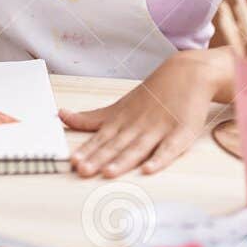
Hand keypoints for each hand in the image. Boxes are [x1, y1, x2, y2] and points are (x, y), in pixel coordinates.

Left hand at [60, 51, 224, 177]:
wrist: (187, 73)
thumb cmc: (150, 95)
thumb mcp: (118, 106)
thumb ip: (90, 118)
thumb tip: (60, 115)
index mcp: (121, 121)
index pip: (101, 138)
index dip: (87, 150)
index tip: (73, 161)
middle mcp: (137, 126)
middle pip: (116, 145)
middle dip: (99, 158)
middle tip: (83, 170)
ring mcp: (159, 129)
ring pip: (139, 148)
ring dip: (123, 161)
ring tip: (109, 173)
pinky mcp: (181, 133)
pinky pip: (169, 149)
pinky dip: (160, 159)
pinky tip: (149, 170)